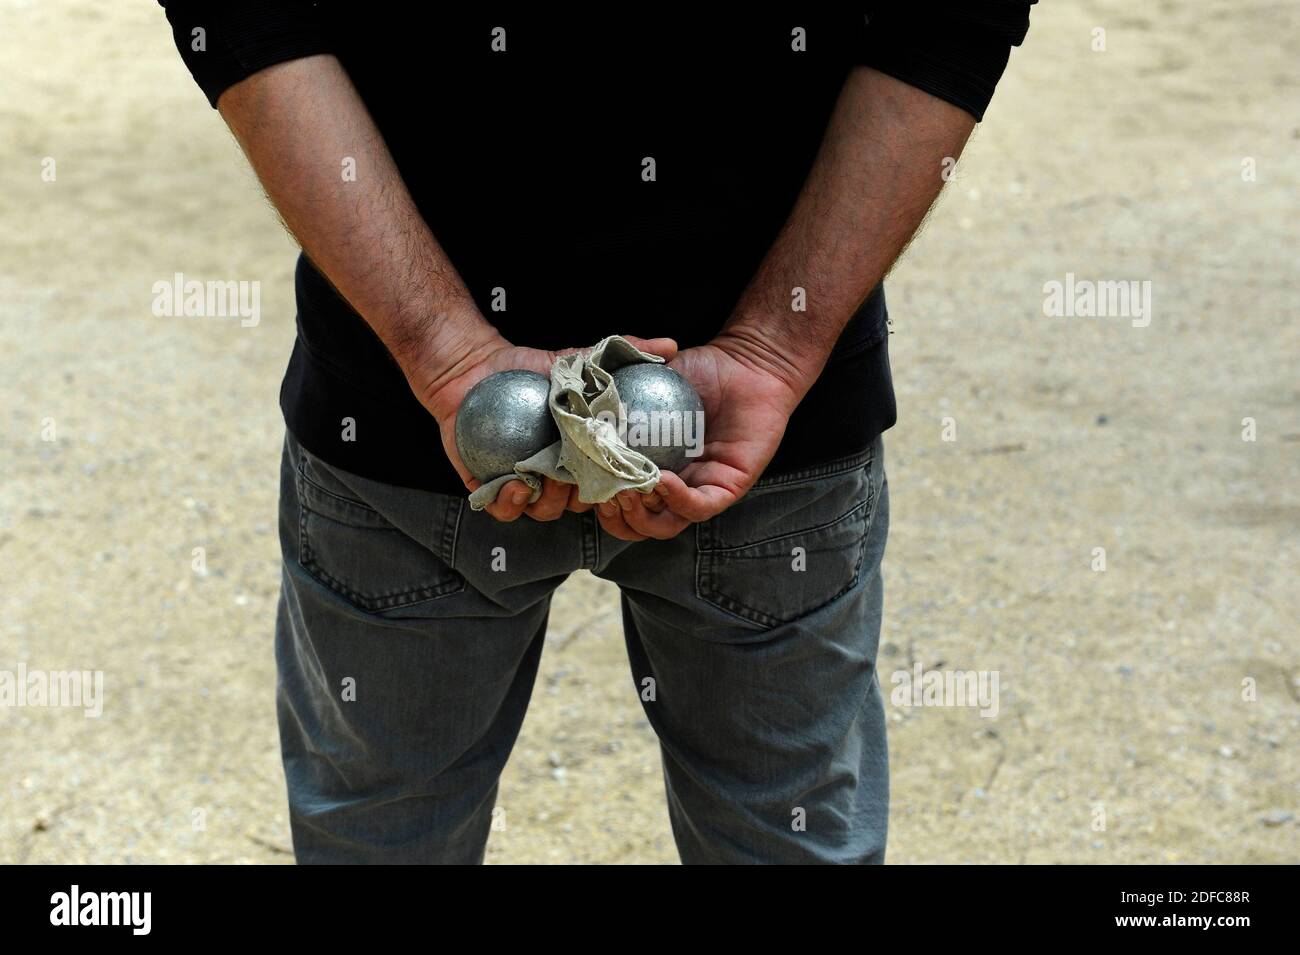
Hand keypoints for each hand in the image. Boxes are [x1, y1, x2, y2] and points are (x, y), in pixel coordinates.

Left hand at [411, 324, 677, 522]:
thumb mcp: (580, 358)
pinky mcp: (489, 486)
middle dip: (583, 498)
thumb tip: (670, 346)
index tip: (625, 476)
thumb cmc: (530, 366)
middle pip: (579, 504)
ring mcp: (524, 483)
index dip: (620, 486)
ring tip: (545, 478)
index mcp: (583, 455)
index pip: (608, 480)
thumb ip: (624, 353)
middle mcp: (557, 475)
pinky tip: (516, 483)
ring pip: (543, 510)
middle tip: (582, 479)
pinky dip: (509, 503)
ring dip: (548, 502)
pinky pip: (501, 508)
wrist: (475, 366)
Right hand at [595, 337, 801, 540]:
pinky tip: (661, 478)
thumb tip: (573, 410)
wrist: (744, 361)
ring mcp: (698, 490)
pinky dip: (675, 498)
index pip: (613, 501)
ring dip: (640, 515)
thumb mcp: (643, 382)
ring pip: (663, 526)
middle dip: (613, 515)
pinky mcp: (727, 488)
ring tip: (628, 489)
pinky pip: (697, 507)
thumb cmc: (697, 370)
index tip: (580, 475)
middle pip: (634, 524)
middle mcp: (670, 486)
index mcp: (647, 468)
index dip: (594, 497)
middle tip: (604, 490)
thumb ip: (612, 399)